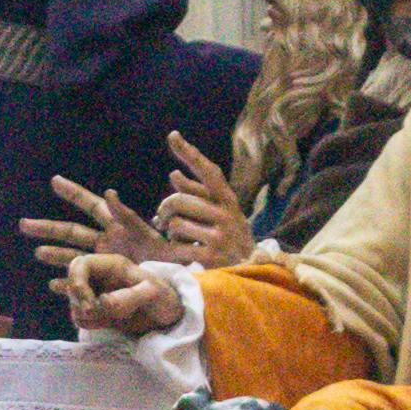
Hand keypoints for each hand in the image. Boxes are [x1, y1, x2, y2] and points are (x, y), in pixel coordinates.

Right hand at [19, 179, 164, 273]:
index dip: (73, 193)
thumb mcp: (148, 231)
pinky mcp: (109, 283)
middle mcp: (108, 241)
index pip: (91, 204)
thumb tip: (108, 193)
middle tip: (22, 224)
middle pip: (71, 232)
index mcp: (118, 225)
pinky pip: (83, 282)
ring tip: (36, 253)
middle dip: (47, 228)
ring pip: (73, 257)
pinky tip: (53, 286)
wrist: (183, 285)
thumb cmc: (170, 257)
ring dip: (54, 255)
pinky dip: (68, 284)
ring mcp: (107, 262)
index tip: (55, 181)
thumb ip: (126, 215)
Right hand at [60, 249, 181, 342]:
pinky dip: (89, 323)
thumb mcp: (154, 294)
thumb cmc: (166, 299)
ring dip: (86, 314)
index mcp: (112, 265)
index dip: (77, 282)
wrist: (170, 319)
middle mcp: (100, 277)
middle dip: (78, 300)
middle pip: (71, 283)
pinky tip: (106, 323)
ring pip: (74, 303)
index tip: (89, 304)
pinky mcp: (97, 311)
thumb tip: (102, 302)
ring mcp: (96, 294)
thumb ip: (129, 297)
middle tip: (94, 314)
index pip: (80, 264)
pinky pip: (80, 316)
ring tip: (110, 319)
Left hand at [154, 135, 254, 274]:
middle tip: (161, 220)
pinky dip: (173, 250)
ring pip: (175, 223)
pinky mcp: (210, 255)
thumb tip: (174, 174)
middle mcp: (226, 214)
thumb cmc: (229, 240)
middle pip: (179, 200)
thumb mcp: (220, 215)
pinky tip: (181, 253)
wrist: (249, 274)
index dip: (189, 153)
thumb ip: (198, 196)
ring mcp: (219, 235)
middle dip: (165, 210)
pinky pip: (176, 245)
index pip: (208, 171)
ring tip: (178, 239)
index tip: (173, 135)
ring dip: (170, 233)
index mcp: (228, 200)